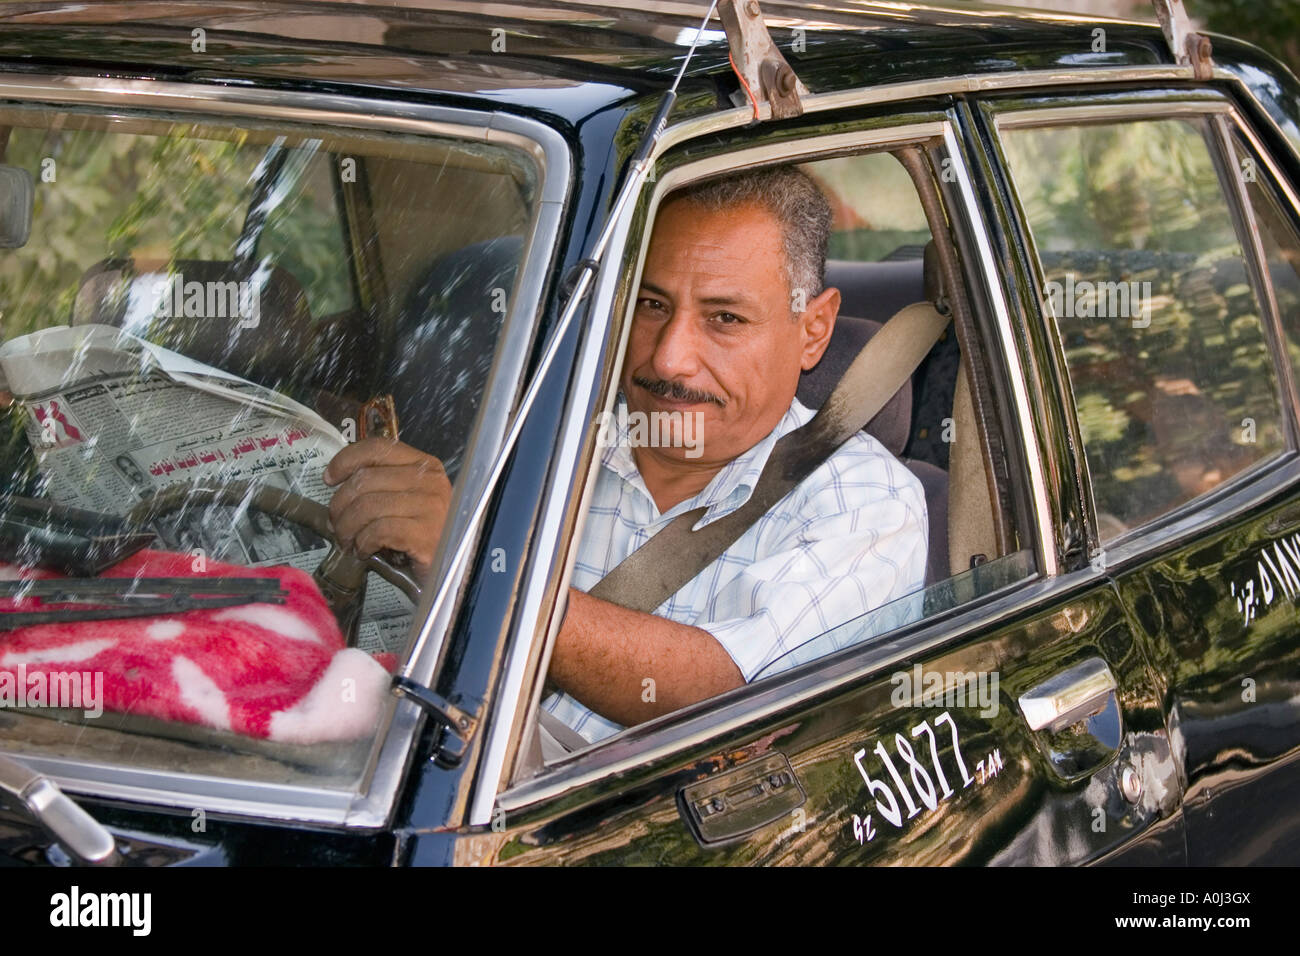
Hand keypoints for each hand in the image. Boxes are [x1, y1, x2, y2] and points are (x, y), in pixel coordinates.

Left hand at [322, 438, 451, 580]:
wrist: (449, 574)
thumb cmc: (421, 537)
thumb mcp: (404, 503)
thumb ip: (381, 487)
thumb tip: (338, 484)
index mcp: (425, 465)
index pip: (378, 447)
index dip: (346, 460)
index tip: (329, 479)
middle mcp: (431, 481)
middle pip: (366, 479)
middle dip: (340, 505)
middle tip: (337, 526)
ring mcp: (431, 507)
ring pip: (367, 506)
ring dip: (347, 528)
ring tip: (348, 542)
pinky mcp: (427, 535)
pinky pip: (378, 530)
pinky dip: (363, 543)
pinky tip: (365, 551)